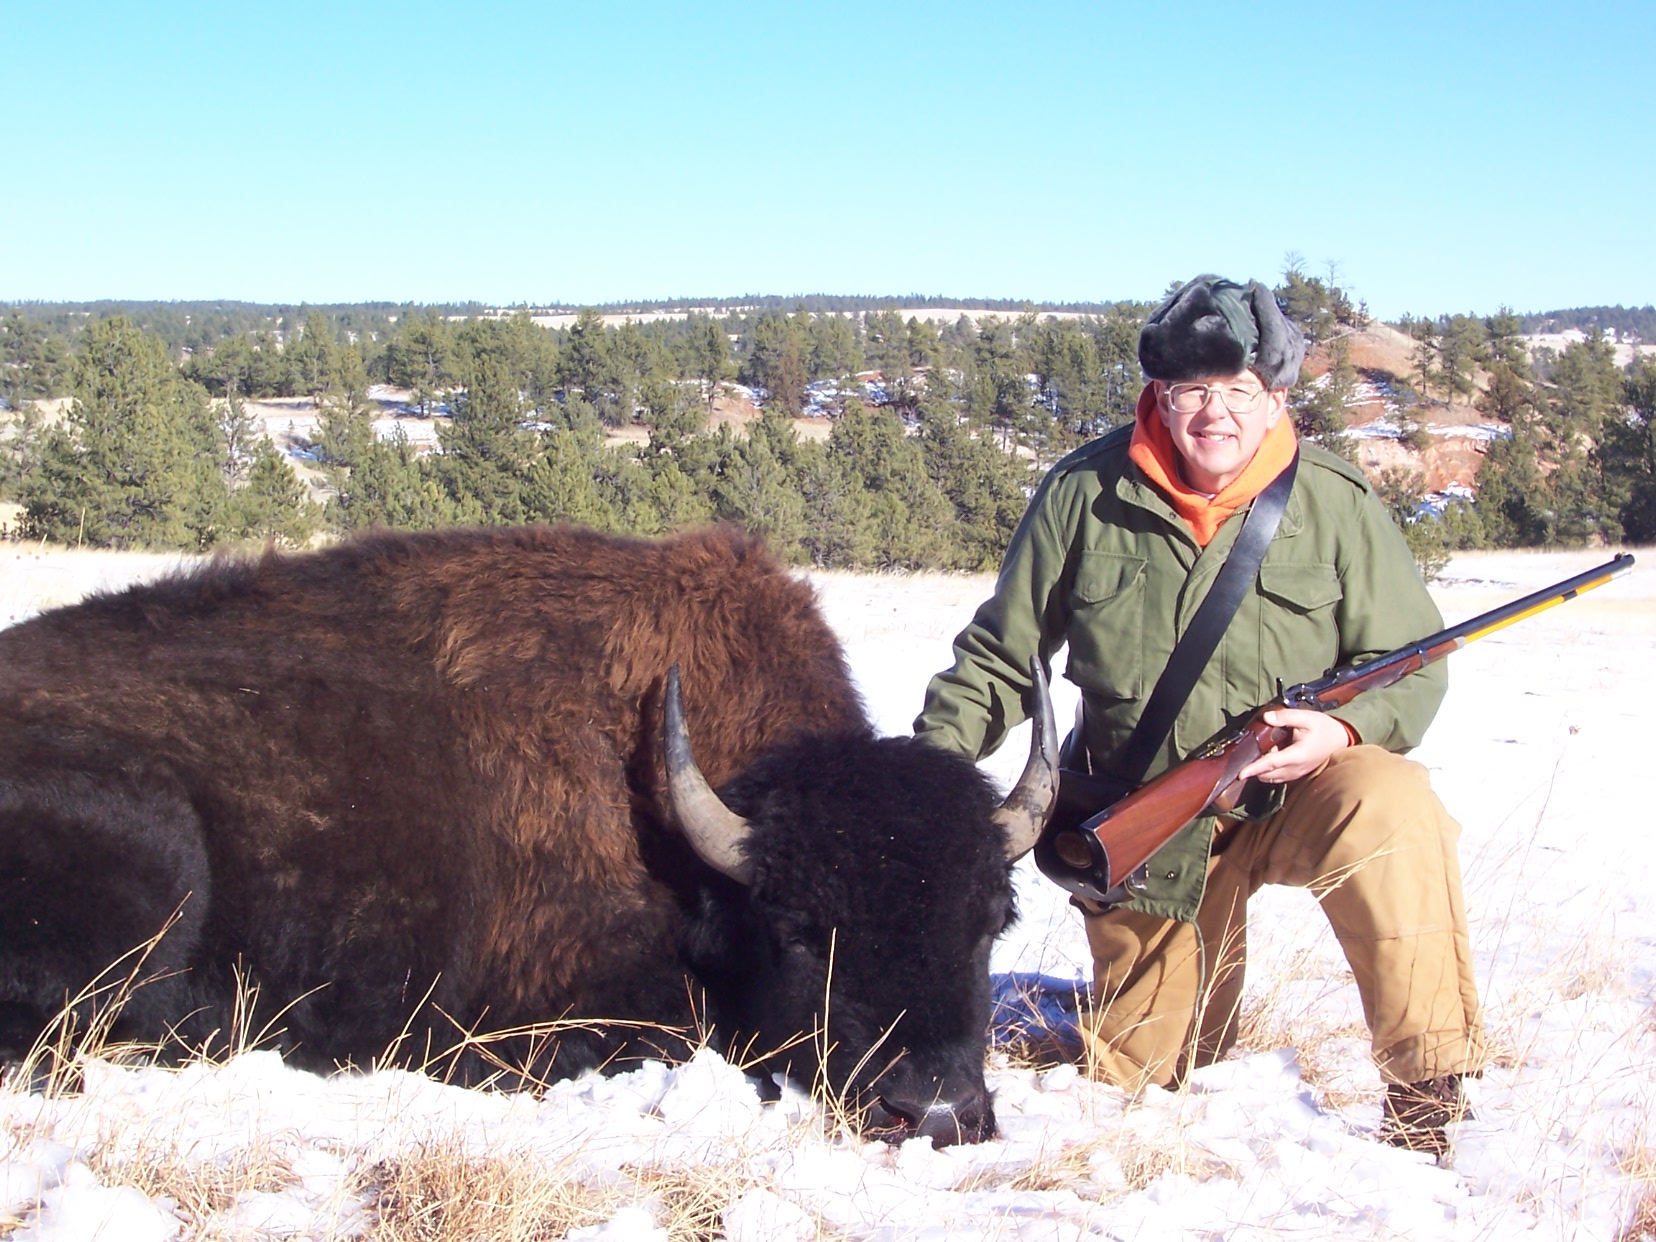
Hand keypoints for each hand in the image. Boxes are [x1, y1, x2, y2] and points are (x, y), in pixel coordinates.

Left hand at [1236, 709, 1350, 783]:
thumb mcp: (1307, 718)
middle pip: (1266, 773)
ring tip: (1269, 748)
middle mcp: (1295, 769)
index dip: (1254, 768)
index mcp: (1297, 755)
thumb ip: (1286, 716)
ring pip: (1269, 777)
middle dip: (1255, 765)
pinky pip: (1276, 777)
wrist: (1340, 740)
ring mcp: (1295, 774)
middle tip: (1257, 746)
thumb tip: (1267, 717)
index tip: (1240, 773)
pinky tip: (1273, 754)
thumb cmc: (1324, 728)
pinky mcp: (1295, 775)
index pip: (1271, 764)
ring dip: (1262, 768)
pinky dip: (1269, 770)